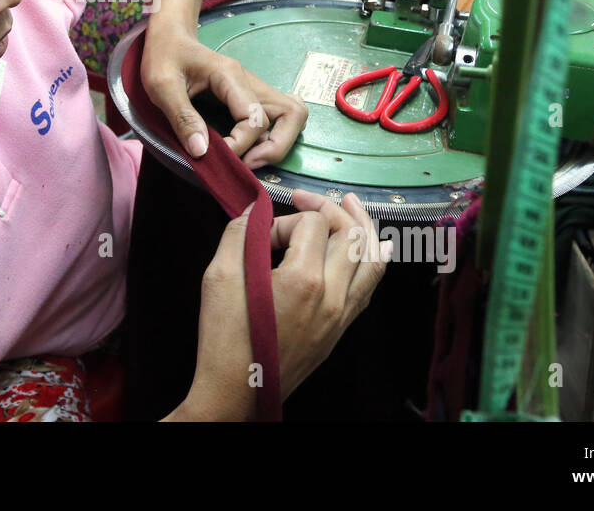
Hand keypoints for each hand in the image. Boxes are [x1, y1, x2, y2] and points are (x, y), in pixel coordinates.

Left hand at [139, 24, 306, 167]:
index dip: (240, 144)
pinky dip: (270, 137)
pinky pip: (276, 118)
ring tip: (249, 159)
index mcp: (231, 76)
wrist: (169, 38)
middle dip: (275, 147)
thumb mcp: (162, 86)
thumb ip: (182, 118)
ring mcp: (254, 89)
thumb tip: (201, 152)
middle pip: (291, 114)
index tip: (215, 156)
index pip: (255, 118)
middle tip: (246, 164)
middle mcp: (251, 82)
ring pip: (290, 116)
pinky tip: (247, 148)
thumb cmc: (164, 57)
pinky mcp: (250, 97)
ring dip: (277, 143)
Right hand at [179, 191, 388, 419]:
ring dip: (362, 226)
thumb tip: (256, 210)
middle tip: (304, 199)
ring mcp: (341, 315)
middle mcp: (332, 296)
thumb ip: (239, 233)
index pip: (312, 225)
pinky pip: (370, 287)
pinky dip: (373, 260)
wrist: (238, 393)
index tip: (262, 237)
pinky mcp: (340, 328)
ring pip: (371, 260)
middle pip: (350, 234)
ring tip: (350, 204)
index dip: (286, 220)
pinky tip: (375, 246)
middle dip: (329, 209)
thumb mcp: (218, 276)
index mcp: (304, 281)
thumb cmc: (225, 339)